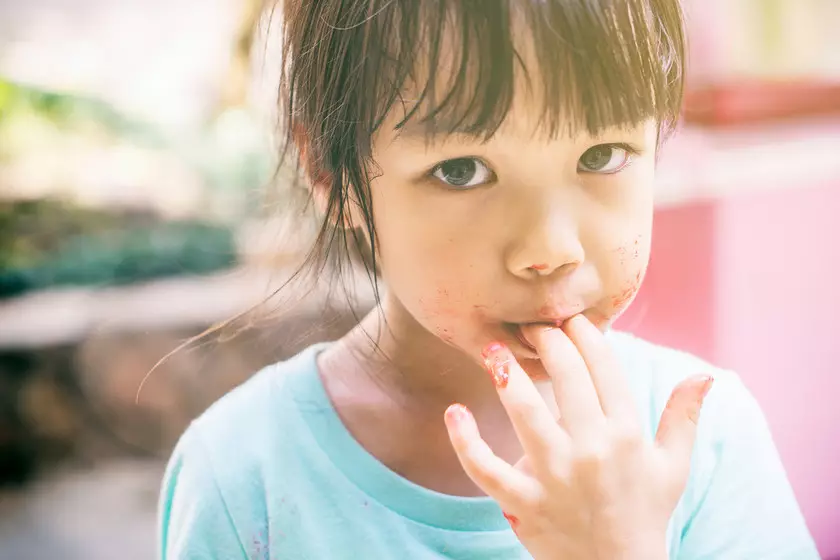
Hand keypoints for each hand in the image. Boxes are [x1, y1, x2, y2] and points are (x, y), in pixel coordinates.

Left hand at [443, 315, 712, 559]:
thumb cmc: (644, 513)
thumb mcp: (672, 467)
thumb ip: (683, 418)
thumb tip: (704, 376)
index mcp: (628, 434)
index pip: (605, 368)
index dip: (585, 335)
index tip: (570, 319)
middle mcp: (593, 449)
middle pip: (566, 377)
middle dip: (546, 340)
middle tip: (530, 327)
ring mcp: (556, 476)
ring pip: (525, 412)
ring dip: (507, 375)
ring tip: (493, 349)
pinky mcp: (525, 502)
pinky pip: (486, 468)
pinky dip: (465, 441)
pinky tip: (454, 413)